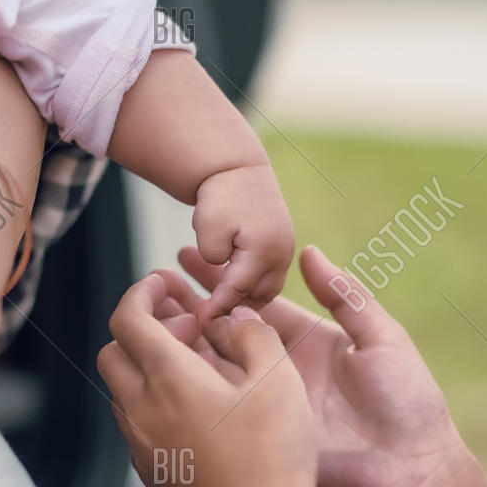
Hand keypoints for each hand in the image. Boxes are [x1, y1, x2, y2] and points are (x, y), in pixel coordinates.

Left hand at [97, 274, 318, 486]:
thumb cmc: (273, 457)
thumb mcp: (277, 379)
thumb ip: (253, 335)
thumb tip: (235, 319)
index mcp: (167, 378)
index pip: (127, 317)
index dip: (142, 291)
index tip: (165, 284)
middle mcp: (142, 411)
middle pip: (113, 353)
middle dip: (142, 329)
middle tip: (189, 329)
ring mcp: (142, 448)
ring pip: (124, 393)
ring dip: (148, 370)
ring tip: (201, 372)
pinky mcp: (152, 478)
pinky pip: (139, 428)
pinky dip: (157, 406)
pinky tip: (202, 415)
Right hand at [171, 245, 473, 486]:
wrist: (411, 474)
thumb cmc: (408, 404)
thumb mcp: (382, 340)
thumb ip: (346, 296)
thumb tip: (310, 252)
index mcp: (307, 341)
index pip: (254, 302)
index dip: (222, 280)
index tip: (186, 255)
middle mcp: (279, 368)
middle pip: (226, 330)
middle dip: (191, 306)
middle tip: (152, 281)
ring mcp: (266, 403)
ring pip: (214, 367)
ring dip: (181, 342)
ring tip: (146, 315)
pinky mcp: (260, 435)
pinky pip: (219, 407)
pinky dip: (190, 386)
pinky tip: (159, 363)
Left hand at [191, 164, 294, 321]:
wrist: (237, 168)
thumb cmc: (220, 195)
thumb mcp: (208, 226)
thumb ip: (212, 257)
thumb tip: (224, 277)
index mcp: (264, 249)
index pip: (238, 291)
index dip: (217, 307)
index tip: (200, 318)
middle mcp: (282, 253)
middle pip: (260, 296)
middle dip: (236, 309)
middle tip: (210, 315)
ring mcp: (286, 251)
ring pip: (268, 290)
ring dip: (246, 300)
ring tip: (221, 304)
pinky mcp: (283, 249)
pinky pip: (269, 278)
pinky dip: (252, 288)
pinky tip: (231, 290)